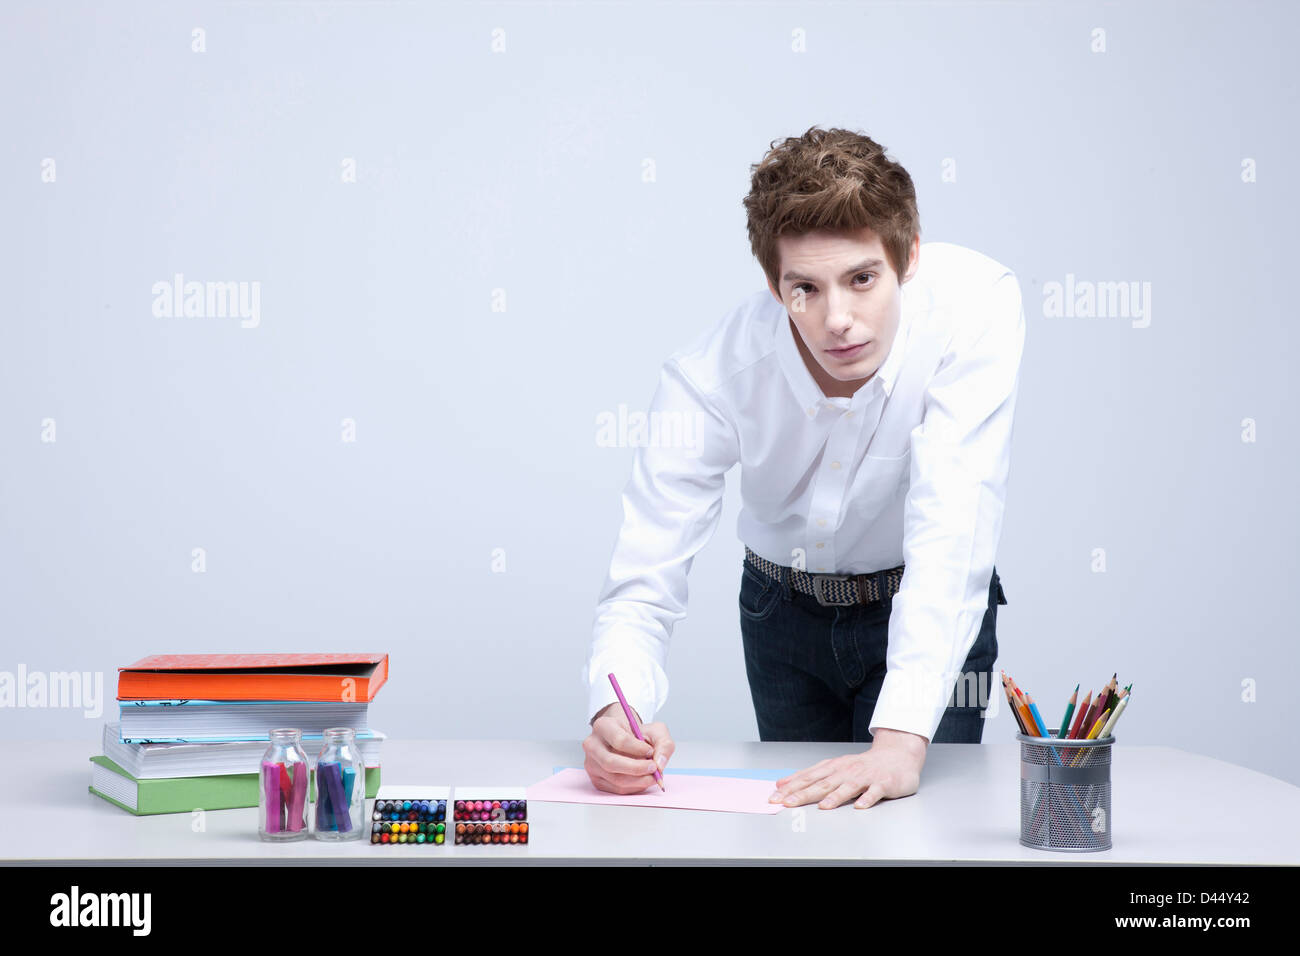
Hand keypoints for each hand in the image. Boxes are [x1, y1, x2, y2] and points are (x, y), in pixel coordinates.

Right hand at [583, 702, 675, 793]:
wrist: (626, 742)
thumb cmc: (638, 736)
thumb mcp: (655, 731)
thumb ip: (664, 744)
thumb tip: (660, 763)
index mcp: (603, 726)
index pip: (619, 740)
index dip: (638, 748)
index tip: (650, 751)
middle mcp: (592, 745)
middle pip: (611, 763)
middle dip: (637, 769)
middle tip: (654, 769)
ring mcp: (592, 764)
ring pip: (615, 779)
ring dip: (638, 781)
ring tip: (652, 776)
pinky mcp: (596, 780)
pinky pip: (616, 789)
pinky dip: (634, 788)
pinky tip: (643, 780)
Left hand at [768, 728, 927, 808]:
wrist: (896, 756)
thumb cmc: (862, 765)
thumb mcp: (833, 767)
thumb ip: (810, 776)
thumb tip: (782, 784)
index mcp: (833, 767)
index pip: (808, 778)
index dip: (791, 788)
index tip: (775, 797)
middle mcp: (846, 771)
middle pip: (823, 783)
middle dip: (804, 794)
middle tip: (788, 803)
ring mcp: (865, 777)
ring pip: (848, 787)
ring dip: (835, 797)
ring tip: (823, 806)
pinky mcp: (883, 783)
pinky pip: (874, 793)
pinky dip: (867, 799)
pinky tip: (859, 807)